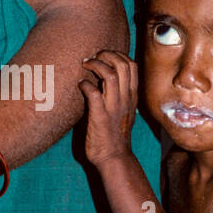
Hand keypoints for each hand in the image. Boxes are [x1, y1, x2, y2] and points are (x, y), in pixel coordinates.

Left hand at [79, 50, 137, 167]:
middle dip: (106, 54)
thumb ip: (117, 94)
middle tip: (93, 57)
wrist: (114, 157)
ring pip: (111, 74)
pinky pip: (94, 93)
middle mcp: (125, 98)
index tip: (103, 56)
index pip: (132, 65)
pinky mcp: (100, 116)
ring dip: (96, 65)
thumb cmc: (115, 134)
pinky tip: (80, 85)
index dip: (117, 54)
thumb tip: (102, 79)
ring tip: (85, 64)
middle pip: (123, 64)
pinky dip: (85, 84)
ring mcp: (114, 107)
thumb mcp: (122, 110)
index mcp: (131, 95)